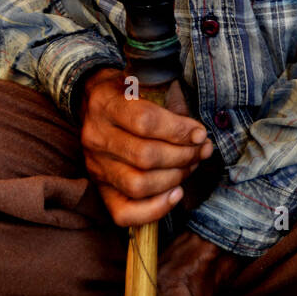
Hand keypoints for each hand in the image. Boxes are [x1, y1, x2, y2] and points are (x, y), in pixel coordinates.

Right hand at [79, 67, 213, 225]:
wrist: (96, 103)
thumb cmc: (130, 93)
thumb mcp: (146, 82)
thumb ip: (170, 101)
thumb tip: (198, 135)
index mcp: (105, 104)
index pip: (145, 121)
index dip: (179, 130)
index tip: (199, 133)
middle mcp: (96, 136)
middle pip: (145, 157)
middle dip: (183, 156)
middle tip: (201, 150)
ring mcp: (96, 165)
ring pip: (138, 185)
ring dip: (175, 178)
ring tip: (191, 165)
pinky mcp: (100, 188)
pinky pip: (124, 213)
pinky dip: (155, 209)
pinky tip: (176, 193)